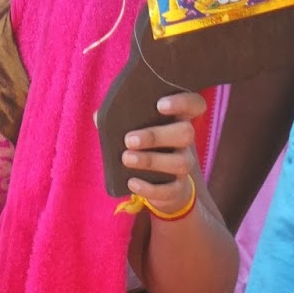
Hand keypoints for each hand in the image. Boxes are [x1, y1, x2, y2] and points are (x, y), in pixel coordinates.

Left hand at [122, 91, 205, 214]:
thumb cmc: (144, 145)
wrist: (160, 186)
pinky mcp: (178, 189)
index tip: (160, 104)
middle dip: (156, 135)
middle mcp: (185, 140)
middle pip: (186, 133)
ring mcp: (184, 165)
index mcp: (177, 118)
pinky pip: (171, 190)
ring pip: (180, 162)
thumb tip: (98, 116)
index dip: (184, 101)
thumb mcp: (134, 128)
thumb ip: (119, 119)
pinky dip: (150, 188)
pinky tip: (132, 182)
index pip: (195, 104)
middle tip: (128, 139)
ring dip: (151, 160)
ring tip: (126, 159)